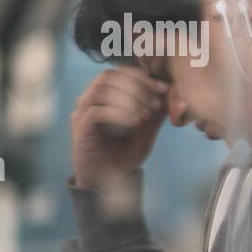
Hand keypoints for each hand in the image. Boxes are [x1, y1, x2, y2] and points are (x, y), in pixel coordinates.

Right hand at [72, 66, 169, 187]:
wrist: (110, 179)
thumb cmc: (126, 152)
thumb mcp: (147, 130)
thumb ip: (156, 112)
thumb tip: (171, 91)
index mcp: (105, 96)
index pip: (119, 72)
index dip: (142, 76)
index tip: (163, 88)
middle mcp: (90, 100)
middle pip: (108, 76)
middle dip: (136, 86)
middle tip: (155, 103)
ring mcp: (82, 113)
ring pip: (100, 90)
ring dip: (128, 99)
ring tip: (145, 115)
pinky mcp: (80, 128)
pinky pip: (96, 111)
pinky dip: (118, 113)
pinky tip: (135, 123)